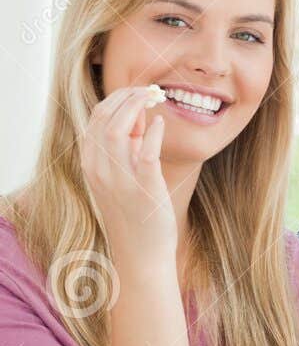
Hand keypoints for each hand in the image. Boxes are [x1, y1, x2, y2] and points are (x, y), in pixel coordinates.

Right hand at [77, 85, 174, 263]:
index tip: (136, 91)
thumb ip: (128, 145)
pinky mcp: (144, 191)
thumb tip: (140, 112)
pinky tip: (160, 123)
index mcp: (92, 164)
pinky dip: (153, 134)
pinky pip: (146, 155)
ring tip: (154, 98)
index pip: (96, 118)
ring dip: (137, 107)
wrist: (141, 255)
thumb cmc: (135, 213)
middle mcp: (100, 170)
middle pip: (105, 118)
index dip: (116, 98)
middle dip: (126, 96)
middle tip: (148, 90)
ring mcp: (120, 181)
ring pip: (118, 130)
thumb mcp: (121, 175)